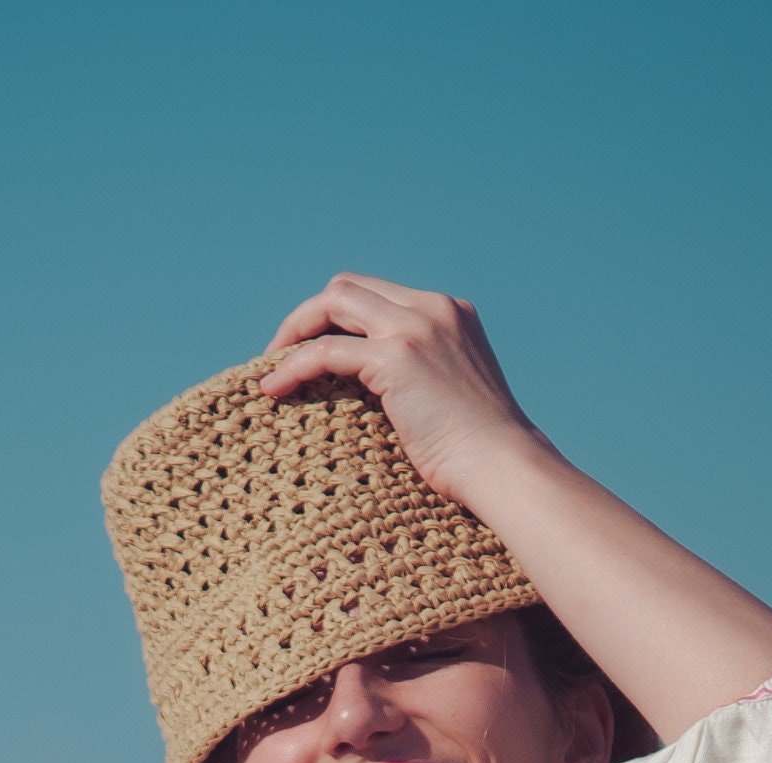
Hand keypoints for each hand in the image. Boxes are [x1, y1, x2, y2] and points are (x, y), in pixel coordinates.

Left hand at [260, 275, 543, 511]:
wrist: (501, 465)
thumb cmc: (477, 452)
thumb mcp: (449, 395)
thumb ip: (418, 374)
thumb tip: (375, 392)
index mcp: (448, 312)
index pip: (376, 294)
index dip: (336, 316)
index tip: (312, 348)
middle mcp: (432, 308)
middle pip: (348, 287)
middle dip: (308, 317)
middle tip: (281, 354)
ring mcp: (416, 327)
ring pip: (333, 304)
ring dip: (294, 331)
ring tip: (270, 367)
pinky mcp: (397, 357)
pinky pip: (326, 351)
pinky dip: (293, 365)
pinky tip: (274, 388)